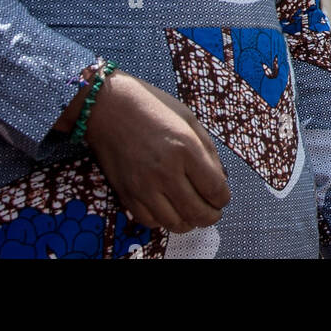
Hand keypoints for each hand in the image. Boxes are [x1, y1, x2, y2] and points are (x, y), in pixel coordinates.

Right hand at [80, 71, 229, 234]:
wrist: (108, 107)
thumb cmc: (150, 106)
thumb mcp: (187, 118)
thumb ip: (207, 150)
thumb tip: (220, 179)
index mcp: (185, 148)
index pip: (215, 189)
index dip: (223, 198)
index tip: (222, 197)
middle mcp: (166, 171)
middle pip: (198, 213)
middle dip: (211, 216)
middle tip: (212, 212)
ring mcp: (144, 186)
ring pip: (175, 224)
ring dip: (189, 222)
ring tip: (192, 213)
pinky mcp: (127, 194)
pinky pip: (151, 222)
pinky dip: (164, 220)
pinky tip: (169, 208)